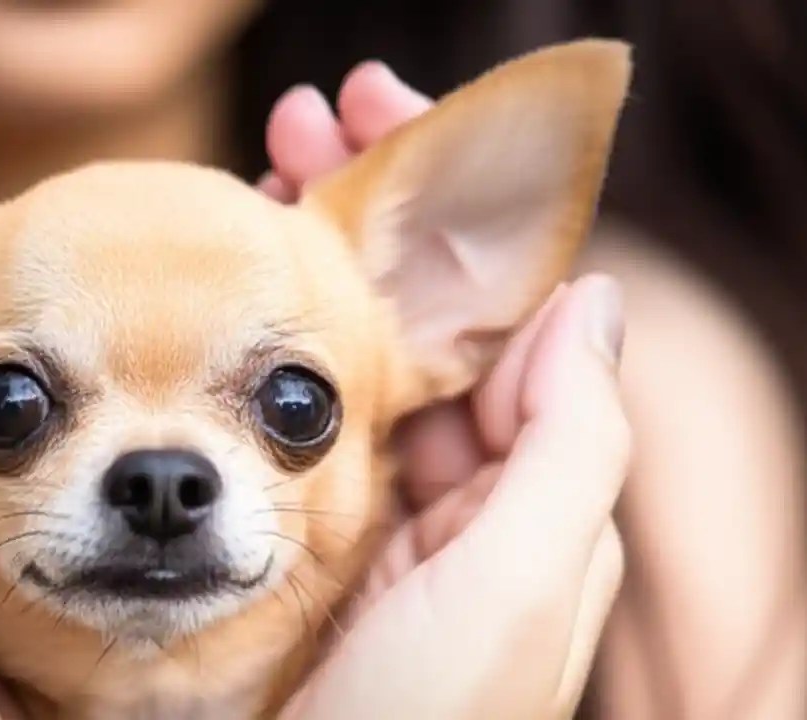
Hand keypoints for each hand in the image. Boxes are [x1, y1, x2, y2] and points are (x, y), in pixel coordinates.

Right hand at [265, 64, 630, 718]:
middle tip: (293, 126)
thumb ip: (571, 444)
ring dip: (299, 266)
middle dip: (356, 219)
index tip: (371, 118)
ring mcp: (352, 519)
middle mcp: (436, 497)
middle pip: (404, 327)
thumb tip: (593, 298)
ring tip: (250, 179)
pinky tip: (213, 301)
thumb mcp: (521, 587)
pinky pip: (278, 433)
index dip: (437, 215)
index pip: (486, 322)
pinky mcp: (280, 547)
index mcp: (508, 494)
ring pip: (333, 366)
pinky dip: (252, 356)